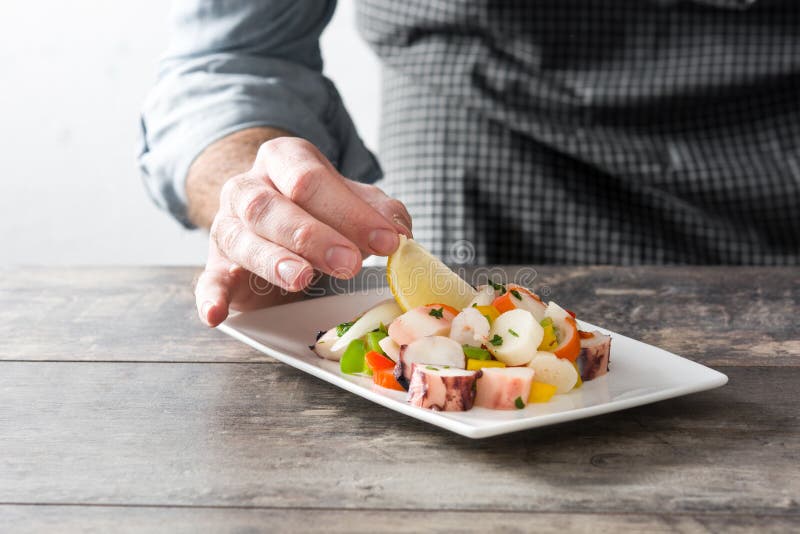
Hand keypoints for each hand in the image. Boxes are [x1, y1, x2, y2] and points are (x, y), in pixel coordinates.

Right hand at [194, 137, 411, 326]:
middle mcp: (248, 188)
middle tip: (350, 264)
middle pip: (271, 206)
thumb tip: (399, 231)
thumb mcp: (352, 202)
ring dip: (273, 261)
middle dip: (312, 236)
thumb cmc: (318, 209)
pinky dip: (210, 297)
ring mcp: (227, 227)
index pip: (310, 179)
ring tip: (301, 279)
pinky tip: (216, 314)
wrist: (272, 217)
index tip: (387, 241)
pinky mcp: (216, 266)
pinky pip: (208, 280)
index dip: (349, 211)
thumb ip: (377, 211)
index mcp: (284, 160)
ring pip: (241, 239)